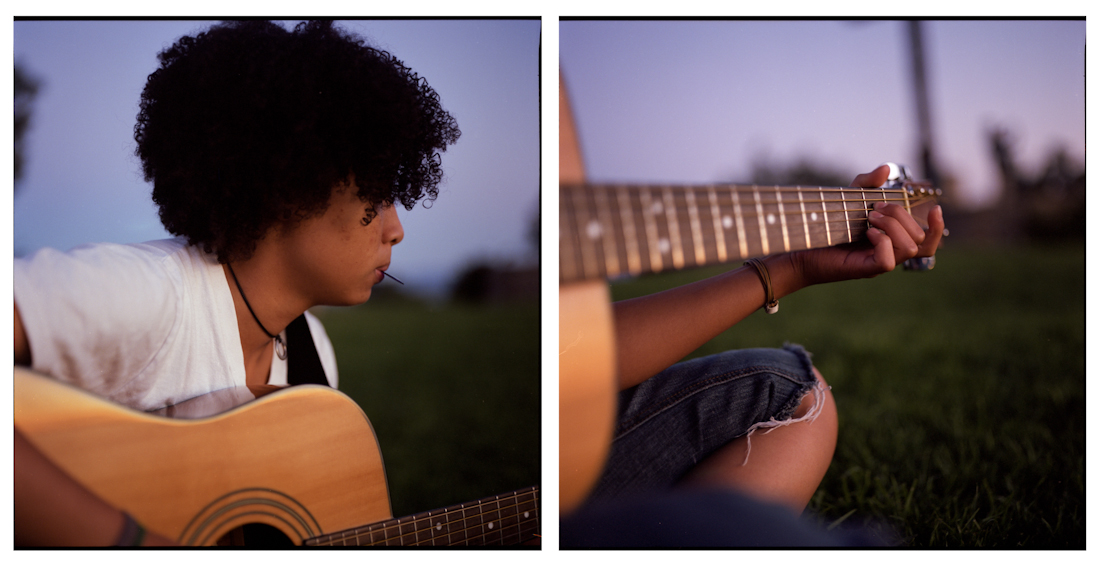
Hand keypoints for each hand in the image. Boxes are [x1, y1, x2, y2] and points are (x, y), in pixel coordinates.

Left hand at [788, 164, 944, 286]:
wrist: (799, 246)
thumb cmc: (825, 225)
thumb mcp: (848, 198)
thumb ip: (867, 183)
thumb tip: (886, 168)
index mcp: (892, 239)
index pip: (927, 239)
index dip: (937, 226)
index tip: (935, 207)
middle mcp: (890, 252)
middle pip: (920, 238)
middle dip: (903, 216)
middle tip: (876, 209)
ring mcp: (879, 262)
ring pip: (910, 248)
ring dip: (893, 226)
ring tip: (869, 219)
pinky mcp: (866, 270)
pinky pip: (889, 261)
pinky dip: (882, 242)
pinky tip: (867, 233)